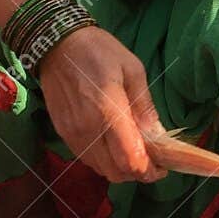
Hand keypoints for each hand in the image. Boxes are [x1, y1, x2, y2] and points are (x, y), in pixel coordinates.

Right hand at [38, 26, 166, 182]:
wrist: (55, 43)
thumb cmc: (98, 51)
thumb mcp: (132, 69)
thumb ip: (145, 106)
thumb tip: (158, 136)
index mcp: (109, 110)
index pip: (130, 160)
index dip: (149, 171)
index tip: (162, 167)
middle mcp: (88, 129)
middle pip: (117, 172)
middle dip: (138, 174)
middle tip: (151, 162)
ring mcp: (73, 134)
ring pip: (102, 170)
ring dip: (121, 169)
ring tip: (133, 154)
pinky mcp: (63, 134)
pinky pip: (88, 160)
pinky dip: (104, 161)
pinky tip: (113, 147)